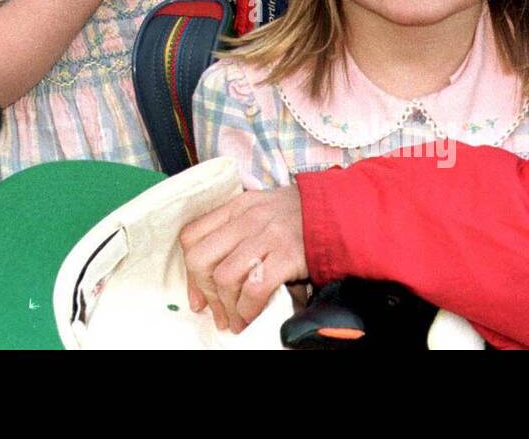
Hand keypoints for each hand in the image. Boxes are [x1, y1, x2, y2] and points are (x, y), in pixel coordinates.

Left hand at [179, 184, 308, 333]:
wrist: (339, 212)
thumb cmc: (298, 218)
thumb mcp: (260, 212)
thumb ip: (234, 235)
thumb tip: (209, 283)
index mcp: (236, 208)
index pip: (192, 237)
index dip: (190, 273)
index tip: (198, 297)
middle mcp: (246, 219)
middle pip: (201, 259)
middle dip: (205, 292)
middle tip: (218, 313)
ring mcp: (266, 235)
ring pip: (224, 276)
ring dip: (227, 305)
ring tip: (236, 320)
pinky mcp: (287, 255)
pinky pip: (255, 288)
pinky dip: (248, 308)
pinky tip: (252, 315)